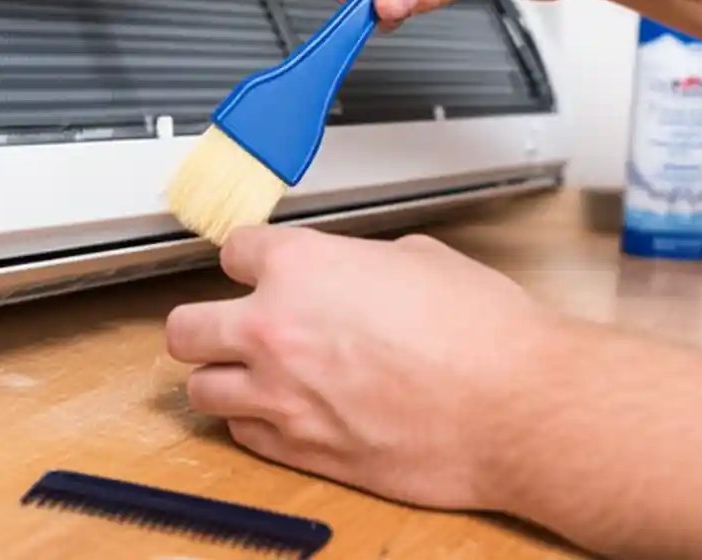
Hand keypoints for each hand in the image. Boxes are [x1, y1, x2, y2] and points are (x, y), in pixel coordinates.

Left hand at [164, 226, 560, 509]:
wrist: (516, 407)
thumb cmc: (482, 334)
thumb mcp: (421, 259)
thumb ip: (362, 262)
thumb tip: (354, 273)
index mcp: (301, 267)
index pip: (233, 252)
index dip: (250, 260)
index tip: (256, 269)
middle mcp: (274, 329)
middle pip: (186, 327)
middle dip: (204, 324)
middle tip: (226, 327)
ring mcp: (280, 395)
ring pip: (200, 388)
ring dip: (222, 378)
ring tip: (249, 376)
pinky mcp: (299, 449)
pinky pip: (242, 434)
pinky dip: (254, 422)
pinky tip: (281, 412)